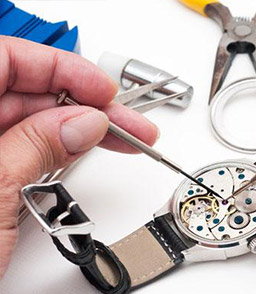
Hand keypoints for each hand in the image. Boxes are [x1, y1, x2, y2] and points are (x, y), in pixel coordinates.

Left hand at [0, 37, 158, 278]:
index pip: (3, 59)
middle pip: (21, 93)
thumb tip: (86, 121)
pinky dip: (55, 152)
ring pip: (27, 124)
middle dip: (80, 104)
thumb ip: (35, 148)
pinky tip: (80, 153)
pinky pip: (22, 151)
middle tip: (125, 122)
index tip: (103, 89)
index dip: (59, 68)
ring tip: (120, 140)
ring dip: (74, 130)